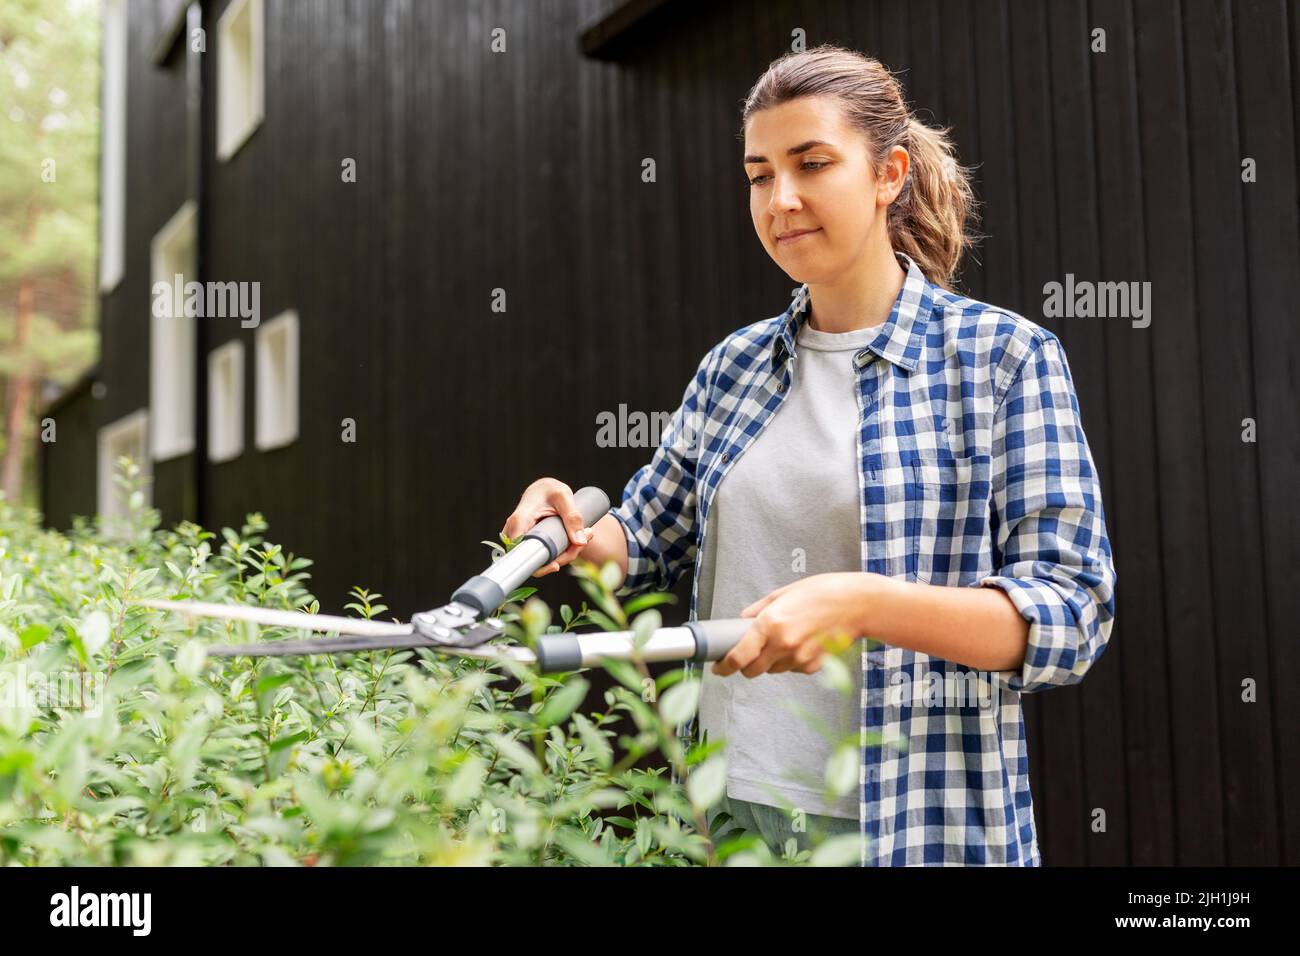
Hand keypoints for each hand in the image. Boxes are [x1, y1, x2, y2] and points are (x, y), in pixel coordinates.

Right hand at [501, 478, 592, 576]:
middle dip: (561, 558)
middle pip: (534, 560)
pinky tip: (576, 542)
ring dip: (566, 555)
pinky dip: (562, 553)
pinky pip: (545, 555)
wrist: (544, 489)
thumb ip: (572, 516)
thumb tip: (581, 541)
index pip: (520, 552)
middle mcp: (516, 533)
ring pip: (542, 560)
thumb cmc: (550, 490)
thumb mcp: (563, 496)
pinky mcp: (531, 544)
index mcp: (520, 520)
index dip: (537, 565)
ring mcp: (523, 540)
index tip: (556, 564)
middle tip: (581, 544)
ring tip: (585, 535)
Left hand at [711, 572, 878, 677]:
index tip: (719, 668)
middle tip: (748, 654)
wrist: (857, 604)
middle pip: (752, 671)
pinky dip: (791, 661)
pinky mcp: (813, 666)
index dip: (725, 667)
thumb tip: (741, 621)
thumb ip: (758, 610)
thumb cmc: (821, 592)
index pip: (738, 656)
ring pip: (772, 671)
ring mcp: (798, 657)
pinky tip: (802, 643)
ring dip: (770, 662)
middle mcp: (782, 644)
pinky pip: (793, 670)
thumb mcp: (783, 593)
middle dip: (746, 666)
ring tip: (783, 639)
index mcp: (769, 624)